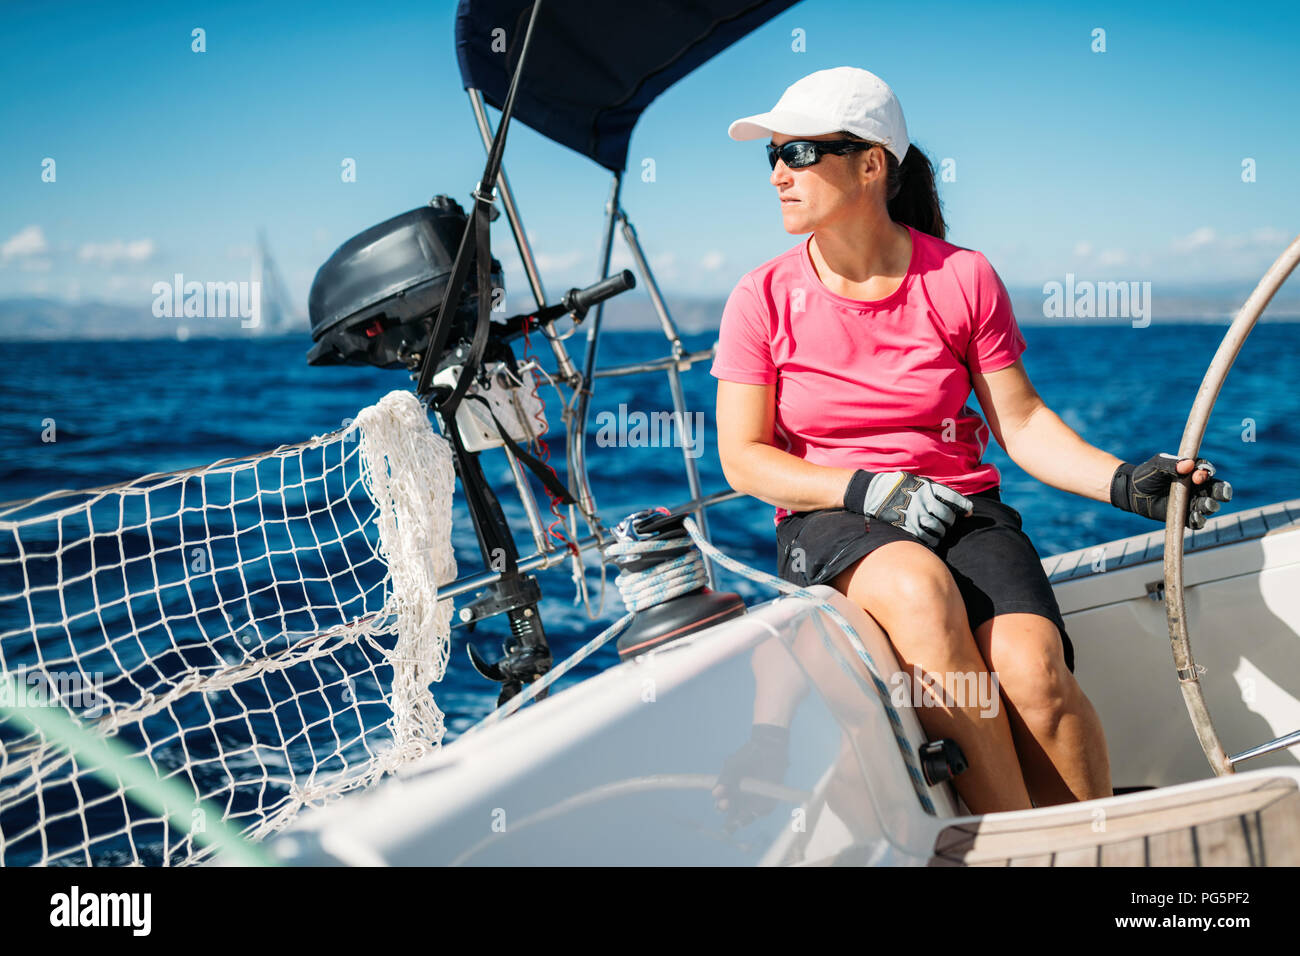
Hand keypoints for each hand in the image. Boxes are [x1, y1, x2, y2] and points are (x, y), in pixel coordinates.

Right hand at [712, 723, 788, 829]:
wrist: (766, 749)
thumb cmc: (746, 757)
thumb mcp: (732, 766)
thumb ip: (724, 779)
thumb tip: (715, 793)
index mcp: (729, 793)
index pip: (722, 806)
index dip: (720, 807)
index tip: (722, 802)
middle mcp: (741, 801)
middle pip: (733, 817)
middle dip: (730, 820)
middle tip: (728, 811)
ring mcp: (754, 802)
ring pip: (747, 817)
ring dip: (743, 820)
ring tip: (739, 820)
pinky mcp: (768, 801)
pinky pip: (763, 811)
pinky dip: (759, 812)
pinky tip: (755, 811)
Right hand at [844, 470, 974, 547]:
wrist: (871, 494)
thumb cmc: (896, 486)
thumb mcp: (916, 480)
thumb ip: (934, 489)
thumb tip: (953, 501)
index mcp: (927, 488)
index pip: (953, 499)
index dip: (964, 506)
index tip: (969, 511)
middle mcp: (923, 502)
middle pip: (948, 517)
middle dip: (950, 521)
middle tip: (947, 522)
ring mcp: (915, 516)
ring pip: (939, 530)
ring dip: (941, 532)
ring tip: (938, 531)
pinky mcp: (907, 528)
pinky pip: (927, 539)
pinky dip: (932, 541)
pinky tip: (930, 539)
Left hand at [1110, 453, 1232, 529]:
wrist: (1132, 492)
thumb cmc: (1146, 475)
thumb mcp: (1157, 465)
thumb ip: (1171, 463)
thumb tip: (1188, 465)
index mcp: (1193, 472)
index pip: (1207, 472)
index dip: (1206, 474)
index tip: (1197, 476)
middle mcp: (1197, 488)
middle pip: (1217, 490)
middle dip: (1221, 492)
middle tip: (1218, 494)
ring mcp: (1192, 503)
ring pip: (1209, 506)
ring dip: (1209, 506)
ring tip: (1203, 504)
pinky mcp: (1185, 517)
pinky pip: (1197, 521)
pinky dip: (1199, 520)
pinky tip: (1194, 516)